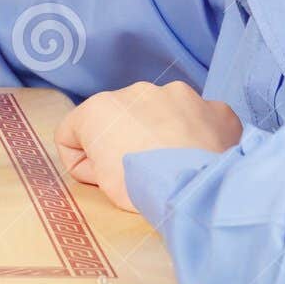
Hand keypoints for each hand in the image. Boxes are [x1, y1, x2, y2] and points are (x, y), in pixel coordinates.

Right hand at [54, 80, 241, 212]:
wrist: (201, 191)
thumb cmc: (145, 188)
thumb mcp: (102, 186)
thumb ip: (97, 163)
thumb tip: (108, 158)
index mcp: (99, 109)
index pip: (72, 133)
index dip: (82, 162)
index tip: (100, 180)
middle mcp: (136, 92)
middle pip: (119, 119)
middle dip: (125, 142)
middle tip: (140, 174)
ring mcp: (178, 95)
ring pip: (160, 114)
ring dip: (162, 134)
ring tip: (174, 166)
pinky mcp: (213, 107)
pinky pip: (199, 118)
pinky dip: (198, 135)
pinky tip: (201, 158)